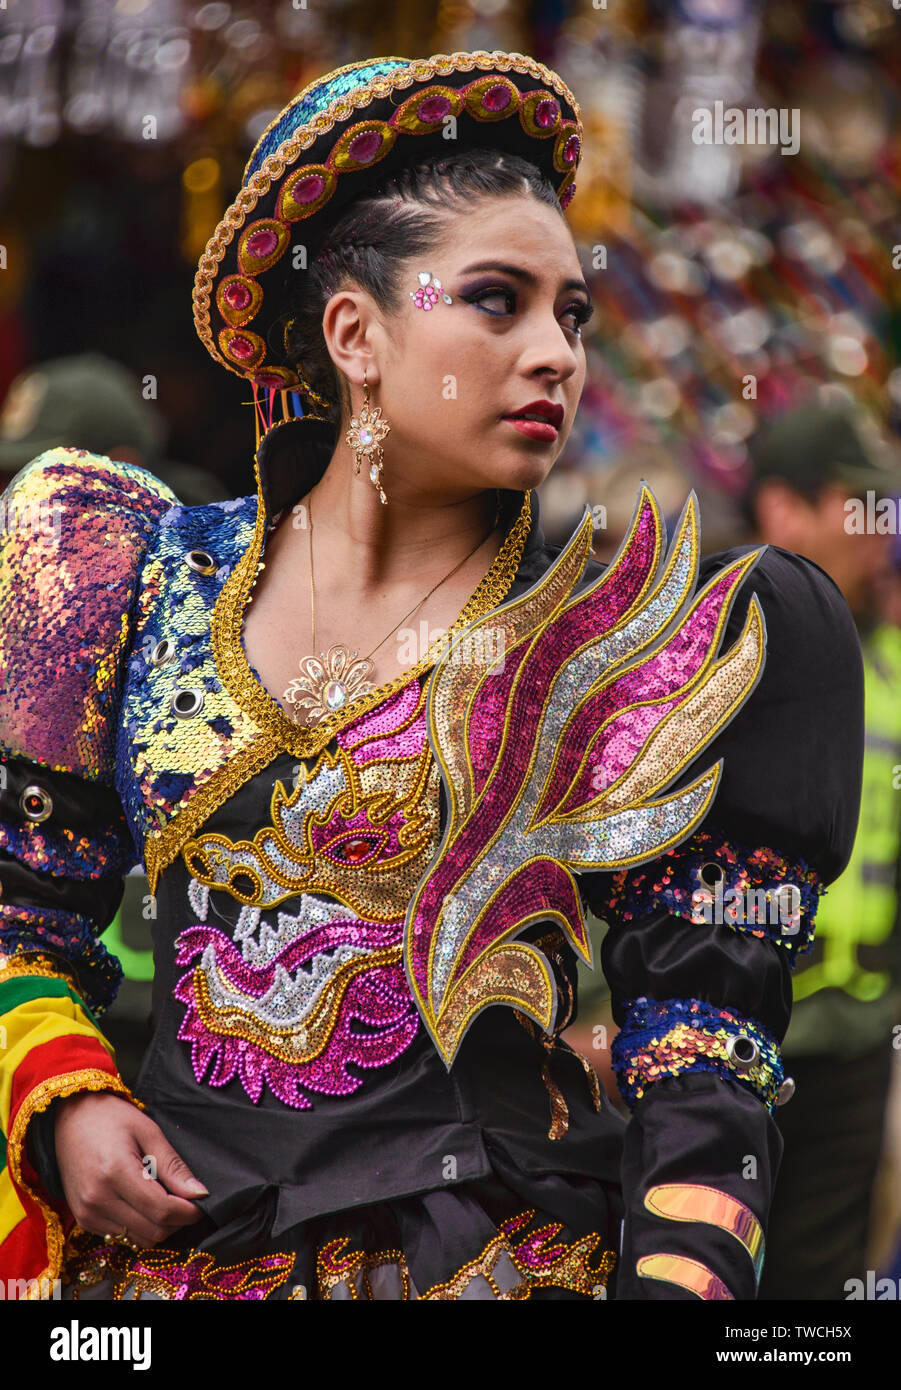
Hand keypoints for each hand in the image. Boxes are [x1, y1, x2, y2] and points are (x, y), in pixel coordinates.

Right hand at [54, 1091, 207, 1248]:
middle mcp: (97, 1199)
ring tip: (164, 1199)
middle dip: (177, 1220)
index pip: (162, 1210)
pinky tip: (141, 1202)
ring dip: (159, 1226)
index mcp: (115, 1173)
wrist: (69, 1118)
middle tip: (186, 1200)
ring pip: (138, 1240)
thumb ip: (173, 1166)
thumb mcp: (148, 1132)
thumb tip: (200, 1194)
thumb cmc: (112, 1118)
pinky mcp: (83, 1220)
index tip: (202, 1202)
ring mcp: (87, 1213)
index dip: (188, 1212)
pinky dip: (139, 1226)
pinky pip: (121, 1236)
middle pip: (153, 1231)